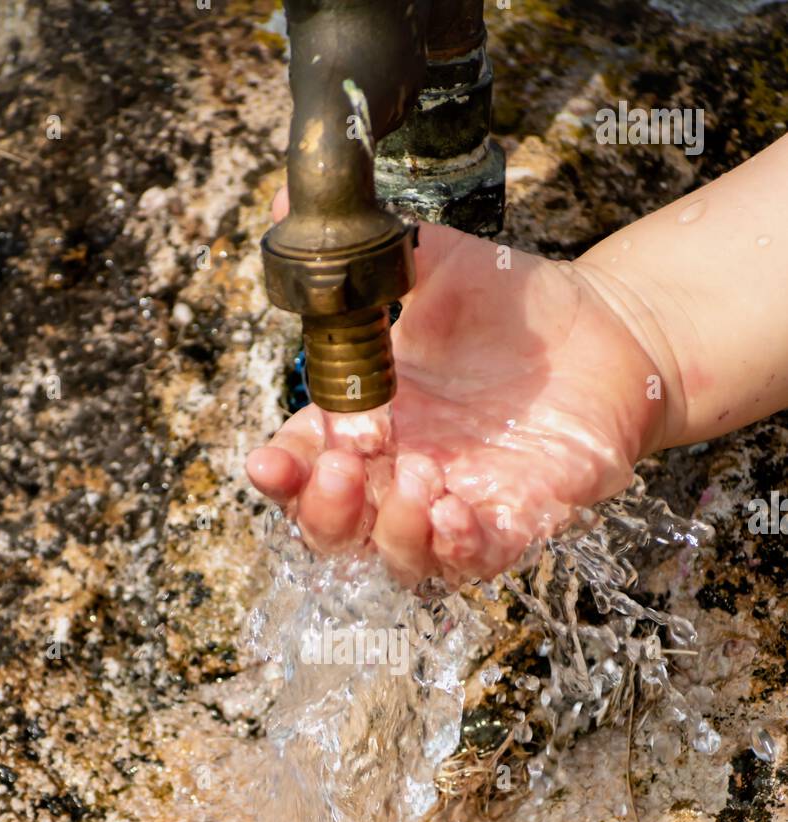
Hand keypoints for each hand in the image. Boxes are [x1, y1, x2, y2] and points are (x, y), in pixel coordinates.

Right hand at [247, 213, 666, 585]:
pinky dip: (456, 550)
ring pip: (396, 559)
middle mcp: (398, 473)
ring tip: (417, 478)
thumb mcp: (433, 265)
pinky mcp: (512, 522)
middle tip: (345, 467)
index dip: (279, 474)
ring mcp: (453, 504)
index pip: (302, 466)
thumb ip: (366, 249)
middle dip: (324, 512)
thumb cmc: (511, 306)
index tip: (269, 464)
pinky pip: (473, 563)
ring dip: (392, 532)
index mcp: (365, 421)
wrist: (607, 328)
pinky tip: (455, 512)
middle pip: (334, 529)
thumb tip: (286, 202)